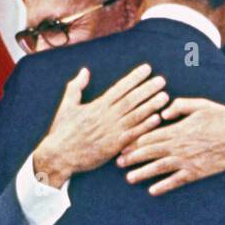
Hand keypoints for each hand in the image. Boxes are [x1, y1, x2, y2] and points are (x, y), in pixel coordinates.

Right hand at [32, 64, 167, 187]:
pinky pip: (133, 135)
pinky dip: (145, 127)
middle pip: (131, 99)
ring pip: (135, 116)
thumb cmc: (62, 131)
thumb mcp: (66, 105)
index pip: (120, 88)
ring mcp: (111, 131)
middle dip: (147, 89)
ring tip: (165, 96)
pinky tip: (157, 119)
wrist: (59, 156)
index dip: (134, 77)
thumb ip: (76, 87)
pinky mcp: (114, 146)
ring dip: (151, 105)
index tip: (147, 69)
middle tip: (162, 80)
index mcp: (97, 105)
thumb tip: (85, 71)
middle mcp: (106, 116)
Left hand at [117, 98, 224, 195]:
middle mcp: (178, 146)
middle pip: (150, 153)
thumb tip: (163, 112)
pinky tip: (153, 191)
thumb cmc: (221, 118)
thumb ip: (180, 106)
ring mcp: (186, 161)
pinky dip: (164, 186)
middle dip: (132, 158)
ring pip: (159, 168)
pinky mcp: (195, 172)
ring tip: (129, 179)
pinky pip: (176, 181)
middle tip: (118, 163)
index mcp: (177, 130)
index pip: (150, 136)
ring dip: (142, 173)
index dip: (134, 142)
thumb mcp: (200, 105)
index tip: (122, 146)